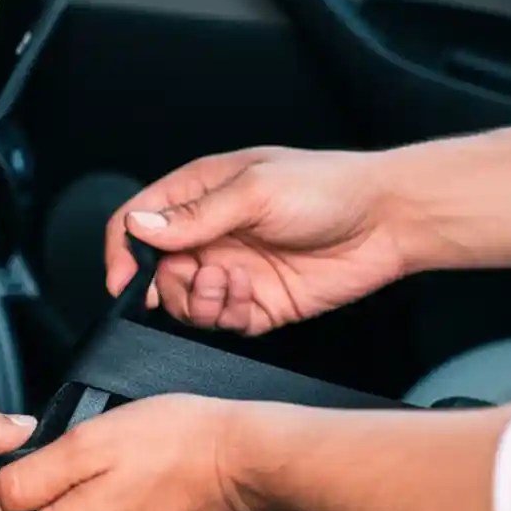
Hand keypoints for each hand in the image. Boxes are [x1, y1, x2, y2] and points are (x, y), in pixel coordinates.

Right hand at [105, 146, 409, 334]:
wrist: (388, 220)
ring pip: (188, 303)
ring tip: (230, 285)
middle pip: (157, 271)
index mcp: (201, 193)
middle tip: (198, 280)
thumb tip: (140, 227)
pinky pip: (225, 322)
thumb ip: (195, 216)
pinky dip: (229, 318)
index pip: (139, 221)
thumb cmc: (327, 187)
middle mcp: (213, 233)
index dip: (123, 251)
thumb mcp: (255, 191)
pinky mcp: (260, 303)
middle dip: (168, 285)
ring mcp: (235, 270)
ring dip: (200, 303)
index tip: (123, 280)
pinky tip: (251, 297)